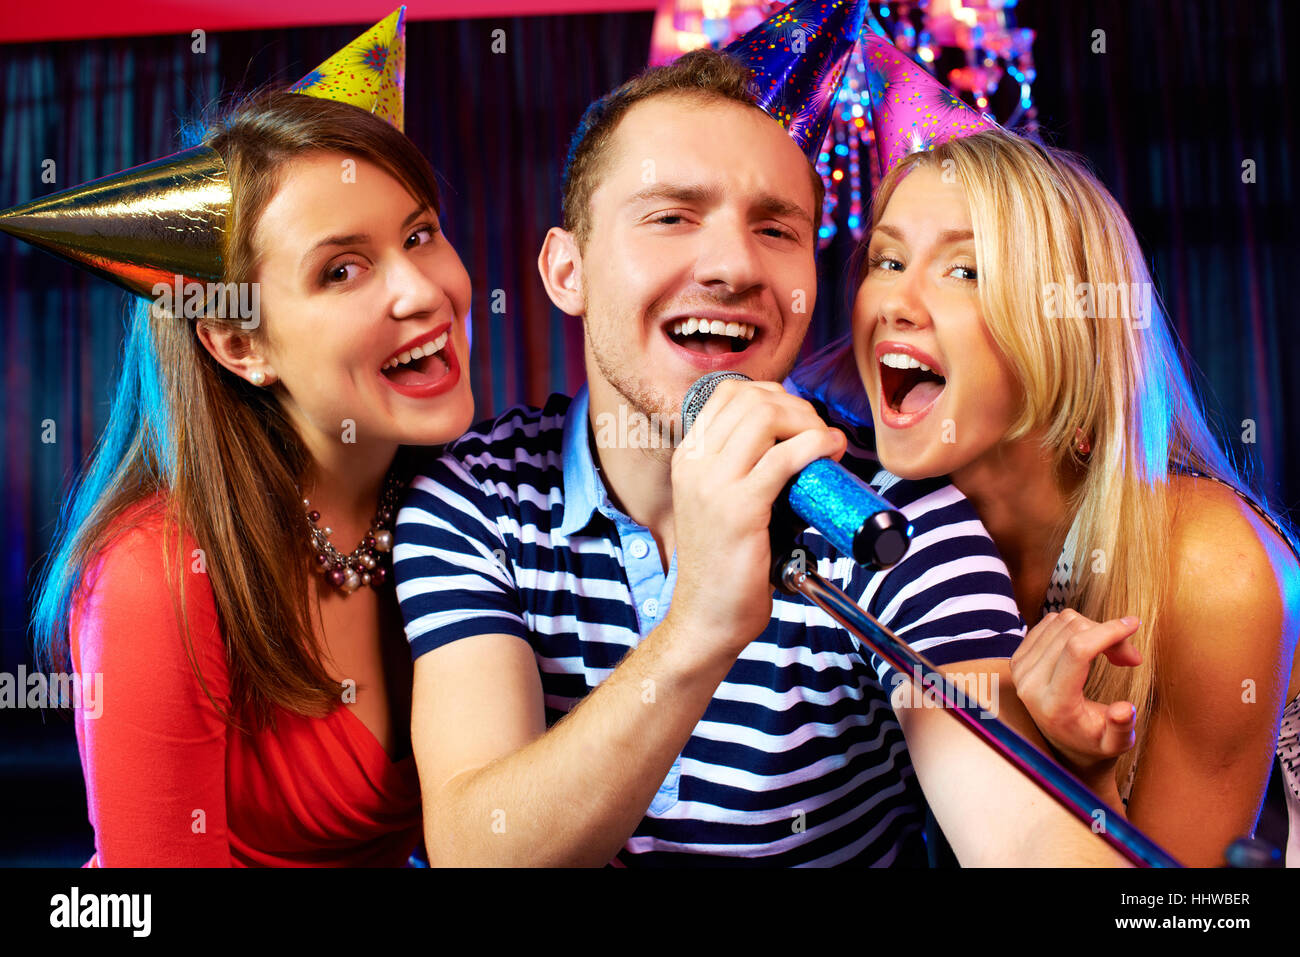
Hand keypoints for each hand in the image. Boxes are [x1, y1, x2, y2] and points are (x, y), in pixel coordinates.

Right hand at [667, 379, 846, 659]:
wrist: (705, 617)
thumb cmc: (724, 565)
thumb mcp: (720, 503)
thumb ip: (744, 470)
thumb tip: (794, 442)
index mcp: (688, 458)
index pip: (729, 394)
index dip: (773, 395)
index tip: (799, 420)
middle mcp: (694, 464)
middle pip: (751, 399)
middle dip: (796, 407)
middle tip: (818, 435)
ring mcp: (713, 484)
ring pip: (766, 417)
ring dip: (808, 422)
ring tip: (825, 445)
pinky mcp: (739, 509)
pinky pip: (784, 458)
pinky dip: (815, 446)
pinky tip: (830, 454)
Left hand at [1009, 609, 1142, 785]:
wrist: (1063, 741)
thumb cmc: (1095, 741)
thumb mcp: (1115, 744)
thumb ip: (1121, 729)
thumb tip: (1123, 710)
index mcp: (1054, 704)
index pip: (1077, 651)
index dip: (1107, 632)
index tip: (1134, 624)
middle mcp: (1030, 683)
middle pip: (1072, 632)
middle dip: (1108, 635)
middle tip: (1130, 657)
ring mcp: (1020, 668)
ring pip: (1062, 622)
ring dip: (1094, 630)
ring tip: (1112, 655)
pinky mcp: (1018, 657)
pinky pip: (1051, 622)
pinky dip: (1077, 628)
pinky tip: (1090, 647)